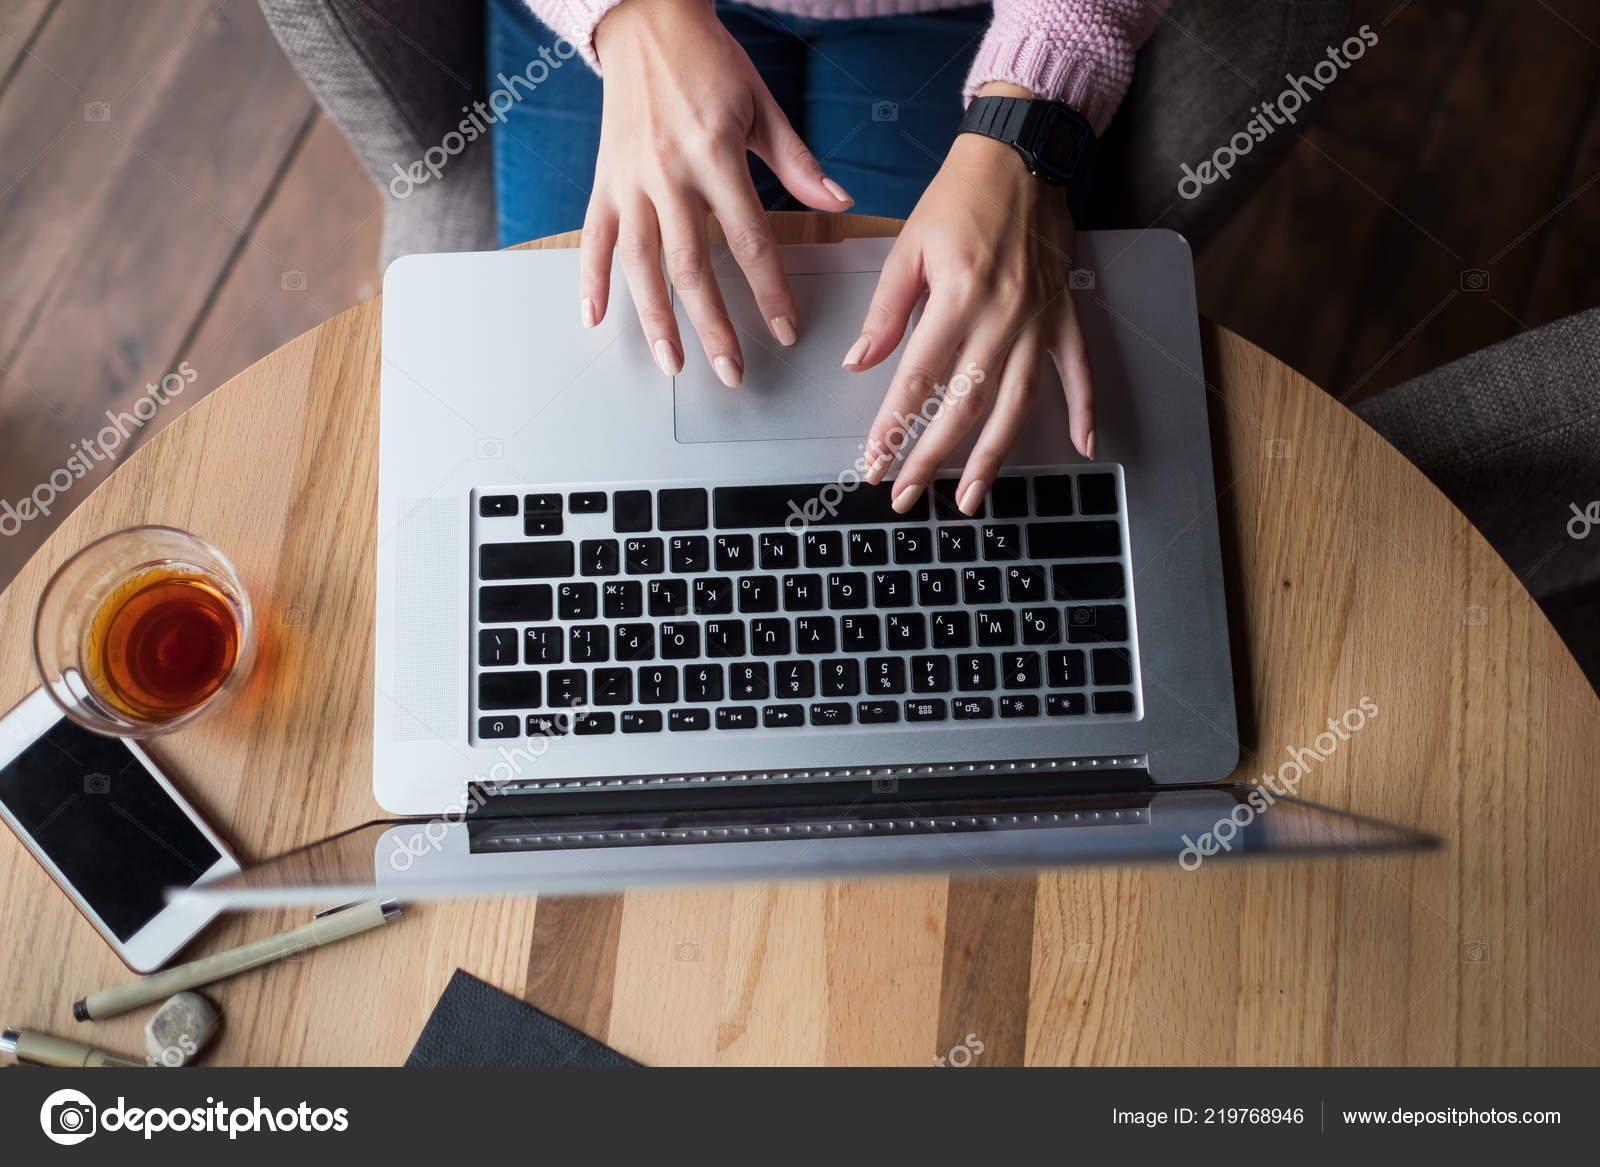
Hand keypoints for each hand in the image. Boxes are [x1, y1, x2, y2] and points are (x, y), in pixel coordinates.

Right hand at [584, 0, 853, 384]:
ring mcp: (629, 179)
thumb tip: (839, 204)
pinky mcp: (603, 179)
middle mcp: (667, 173)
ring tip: (673, 363)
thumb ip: (797, 163)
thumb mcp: (762, 105)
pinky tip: (594, 320)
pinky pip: (594, 238)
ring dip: (656, 319)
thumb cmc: (709, 61)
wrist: (646, 18)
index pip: (749, 240)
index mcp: (714, 154)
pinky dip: (591, 280)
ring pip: (640, 263)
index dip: (769, 291)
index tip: (785, 331)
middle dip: (714, 327)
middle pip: (692, 266)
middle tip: (732, 372)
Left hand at [847, 84, 1092, 514]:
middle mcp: (1001, 317)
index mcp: (956, 297)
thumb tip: (859, 364)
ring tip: (972, 498)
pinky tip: (1083, 448)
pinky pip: (1078, 370)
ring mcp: (1039, 321)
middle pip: (965, 406)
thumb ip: (885, 311)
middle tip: (907, 497)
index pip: (918, 379)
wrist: (1021, 156)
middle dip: (933, 459)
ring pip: (1017, 404)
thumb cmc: (958, 199)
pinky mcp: (1065, 315)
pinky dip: (1084, 409)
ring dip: (994, 457)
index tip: (873, 463)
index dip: (893, 427)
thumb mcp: (908, 247)